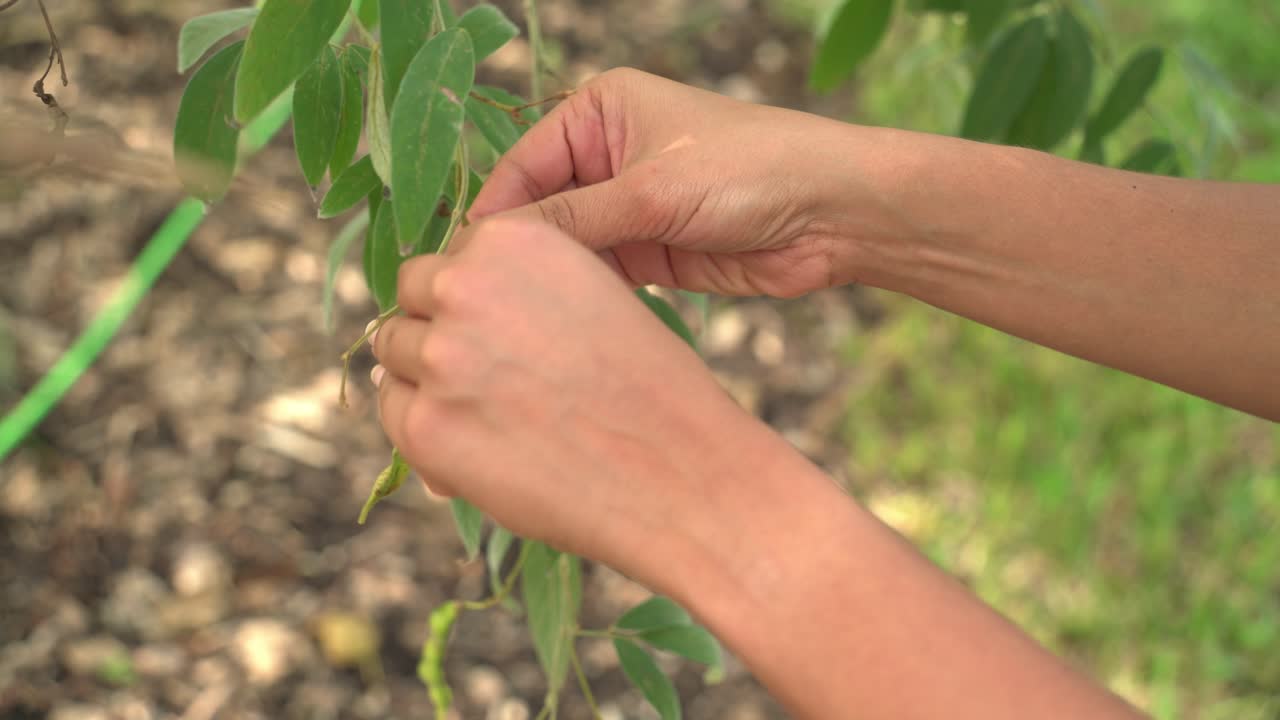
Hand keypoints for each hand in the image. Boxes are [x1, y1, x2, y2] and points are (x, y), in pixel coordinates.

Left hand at [370, 218, 759, 585]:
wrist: (682, 473)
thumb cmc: (650, 387)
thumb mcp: (591, 297)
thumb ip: (517, 289)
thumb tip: (435, 314)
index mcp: (514, 240)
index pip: (451, 257)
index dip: (471, 297)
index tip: (499, 334)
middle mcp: (466, 286)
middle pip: (411, 295)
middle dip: (440, 329)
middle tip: (487, 373)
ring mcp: (440, 357)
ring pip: (394, 351)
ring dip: (425, 375)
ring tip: (486, 409)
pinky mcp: (427, 428)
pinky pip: (395, 411)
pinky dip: (423, 426)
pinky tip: (476, 443)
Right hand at [470, 68, 906, 297]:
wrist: (833, 213)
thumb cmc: (747, 170)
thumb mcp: (651, 190)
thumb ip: (573, 219)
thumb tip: (496, 248)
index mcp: (598, 112)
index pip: (523, 166)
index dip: (494, 217)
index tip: (464, 269)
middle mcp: (606, 156)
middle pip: (539, 211)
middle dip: (518, 256)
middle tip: (480, 308)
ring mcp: (628, 208)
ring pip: (568, 250)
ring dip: (549, 283)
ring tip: (511, 325)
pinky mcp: (649, 254)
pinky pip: (599, 277)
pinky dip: (581, 299)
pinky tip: (556, 329)